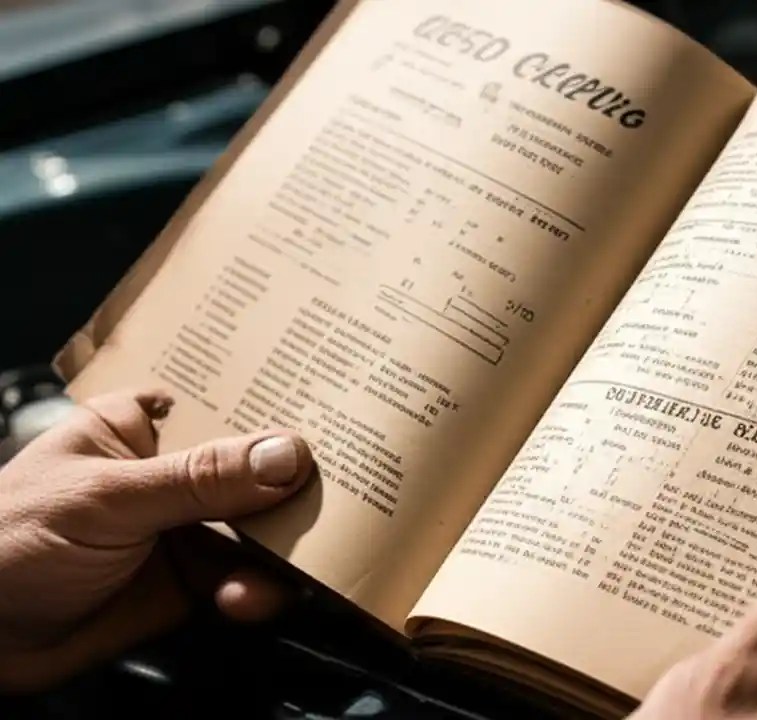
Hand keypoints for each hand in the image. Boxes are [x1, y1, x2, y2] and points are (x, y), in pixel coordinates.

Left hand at [0, 388, 313, 690]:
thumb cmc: (11, 542)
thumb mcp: (109, 499)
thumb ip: (201, 479)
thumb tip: (291, 455)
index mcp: (144, 427)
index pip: (227, 403)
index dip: (284, 406)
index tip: (341, 413)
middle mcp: (176, 473)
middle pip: (261, 469)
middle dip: (300, 485)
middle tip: (345, 498)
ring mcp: (189, 529)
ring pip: (266, 529)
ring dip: (284, 548)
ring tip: (288, 566)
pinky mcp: (195, 584)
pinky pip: (250, 580)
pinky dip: (259, 591)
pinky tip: (241, 600)